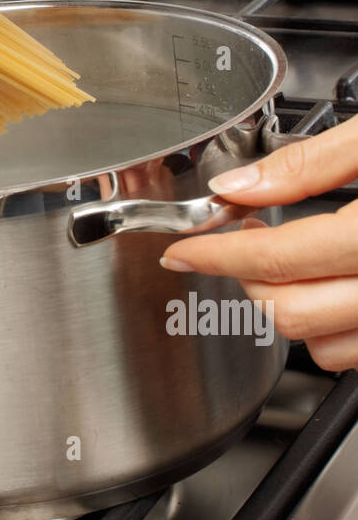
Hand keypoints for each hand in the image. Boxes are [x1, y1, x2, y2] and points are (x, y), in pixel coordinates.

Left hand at [160, 117, 357, 371]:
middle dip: (248, 280)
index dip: (214, 255)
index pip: (274, 258)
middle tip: (240, 245)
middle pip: (289, 311)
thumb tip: (237, 187)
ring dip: (291, 311)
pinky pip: (353, 355)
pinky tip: (329, 290)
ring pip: (321, 348)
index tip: (180, 250)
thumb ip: (308, 164)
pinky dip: (330, 331)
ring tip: (290, 265)